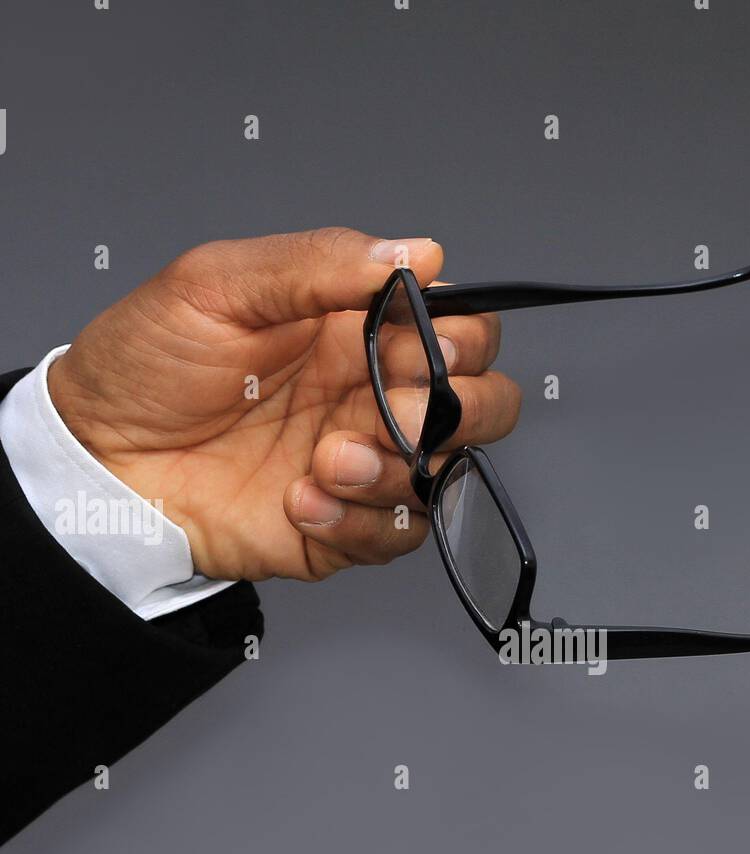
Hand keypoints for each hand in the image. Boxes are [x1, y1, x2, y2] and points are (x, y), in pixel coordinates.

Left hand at [47, 228, 520, 581]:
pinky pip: (394, 537)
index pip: (461, 332)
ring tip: (326, 459)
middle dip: (461, 411)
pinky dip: (357, 522)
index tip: (430, 344)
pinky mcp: (342, 529)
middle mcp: (372, 398)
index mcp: (358, 333)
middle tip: (401, 409)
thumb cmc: (145, 365)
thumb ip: (319, 263)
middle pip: (483, 406)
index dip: (466, 340)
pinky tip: (299, 500)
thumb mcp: (219, 284)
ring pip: (447, 475)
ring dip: (397, 471)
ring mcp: (363, 466)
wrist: (98, 462)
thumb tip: (415, 252)